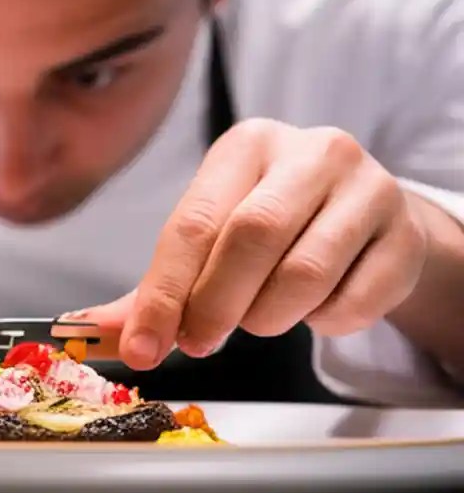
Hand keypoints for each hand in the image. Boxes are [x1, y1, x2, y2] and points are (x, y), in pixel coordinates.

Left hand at [75, 118, 428, 369]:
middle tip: (199, 342)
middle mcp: (310, 152)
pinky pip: (356, 299)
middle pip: (250, 238)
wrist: (367, 218)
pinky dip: (326, 322)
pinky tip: (316, 308)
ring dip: (270, 316)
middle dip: (215, 304)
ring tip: (260, 318)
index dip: (164, 292)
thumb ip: (154, 287)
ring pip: (305, 272)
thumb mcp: (211, 239)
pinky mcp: (405, 233)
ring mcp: (367, 187)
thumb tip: (88, 330)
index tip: (143, 347)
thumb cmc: (274, 226)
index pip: (193, 223)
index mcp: (245, 145)